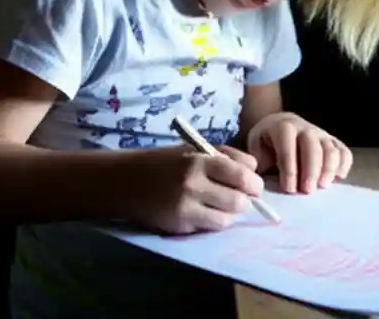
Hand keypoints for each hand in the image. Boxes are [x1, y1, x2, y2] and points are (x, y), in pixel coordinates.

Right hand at [130, 146, 265, 234]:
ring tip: (220, 205)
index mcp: (198, 161)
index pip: (242, 175)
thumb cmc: (163, 162)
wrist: (125, 181)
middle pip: (239, 202)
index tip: (252, 185)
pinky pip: (209, 228)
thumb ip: (225, 156)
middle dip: (245, 201)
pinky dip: (213, 222)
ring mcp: (185, 208)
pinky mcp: (179, 226)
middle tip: (240, 197)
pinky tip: (204, 213)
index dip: (253, 183)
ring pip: (227, 220)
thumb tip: (254, 170)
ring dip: (229, 214)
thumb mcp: (192, 149)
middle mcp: (193, 185)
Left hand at [246, 112, 351, 193]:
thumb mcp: (256, 149)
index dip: (289, 169)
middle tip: (307, 191)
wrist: (278, 125)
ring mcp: (321, 133)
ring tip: (322, 187)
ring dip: (328, 170)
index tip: (289, 189)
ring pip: (330, 149)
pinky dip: (344, 165)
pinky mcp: (333, 141)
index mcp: (282, 127)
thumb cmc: (266, 142)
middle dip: (310, 171)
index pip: (288, 146)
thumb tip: (260, 182)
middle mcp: (304, 128)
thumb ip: (259, 163)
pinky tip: (337, 179)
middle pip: (312, 147)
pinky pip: (344, 151)